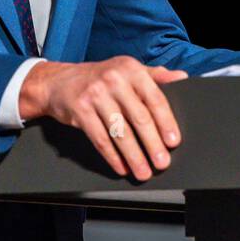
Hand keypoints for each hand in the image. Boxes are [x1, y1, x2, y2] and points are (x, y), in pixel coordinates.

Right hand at [18, 56, 186, 179]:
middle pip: (139, 117)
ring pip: (120, 132)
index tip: (173, 141)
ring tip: (144, 171)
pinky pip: (100, 138)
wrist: (58, 81)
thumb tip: (181, 77)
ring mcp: (95, 95)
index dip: (166, 122)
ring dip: (134, 156)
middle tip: (162, 162)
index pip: (154, 98)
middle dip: (152, 144)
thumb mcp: (127, 69)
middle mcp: (114, 79)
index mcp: (130, 69)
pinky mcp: (80, 110)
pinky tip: (122, 167)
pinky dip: (113, 156)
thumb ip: (154, 75)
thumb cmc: (98, 77)